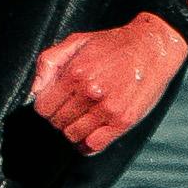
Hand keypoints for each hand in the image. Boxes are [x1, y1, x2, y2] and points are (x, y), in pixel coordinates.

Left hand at [29, 12, 187, 156]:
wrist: (152, 48)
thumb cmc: (113, 44)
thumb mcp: (76, 41)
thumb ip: (49, 63)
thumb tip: (35, 91)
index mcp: (75, 72)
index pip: (43, 108)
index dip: (46, 106)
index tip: (54, 102)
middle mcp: (90, 92)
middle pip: (57, 123)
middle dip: (58, 117)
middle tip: (69, 109)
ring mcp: (108, 108)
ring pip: (73, 136)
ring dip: (72, 130)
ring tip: (81, 118)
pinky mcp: (124, 121)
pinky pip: (94, 146)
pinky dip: (86, 145)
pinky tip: (88, 134)